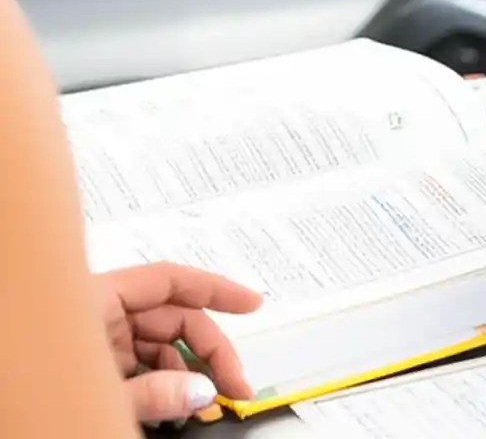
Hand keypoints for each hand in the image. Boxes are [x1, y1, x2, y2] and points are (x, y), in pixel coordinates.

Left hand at [97, 262, 263, 423]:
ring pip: (159, 345)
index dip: (216, 290)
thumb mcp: (101, 398)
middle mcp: (97, 313)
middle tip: (236, 386)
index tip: (253, 304)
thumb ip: (153, 393)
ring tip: (206, 405)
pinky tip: (179, 406)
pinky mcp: (93, 365)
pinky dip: (166, 383)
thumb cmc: (28, 407)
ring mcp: (96, 340)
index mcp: (93, 300)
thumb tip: (203, 392)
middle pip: (171, 318)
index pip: (168, 281)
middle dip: (209, 351)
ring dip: (189, 373)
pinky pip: (142, 364)